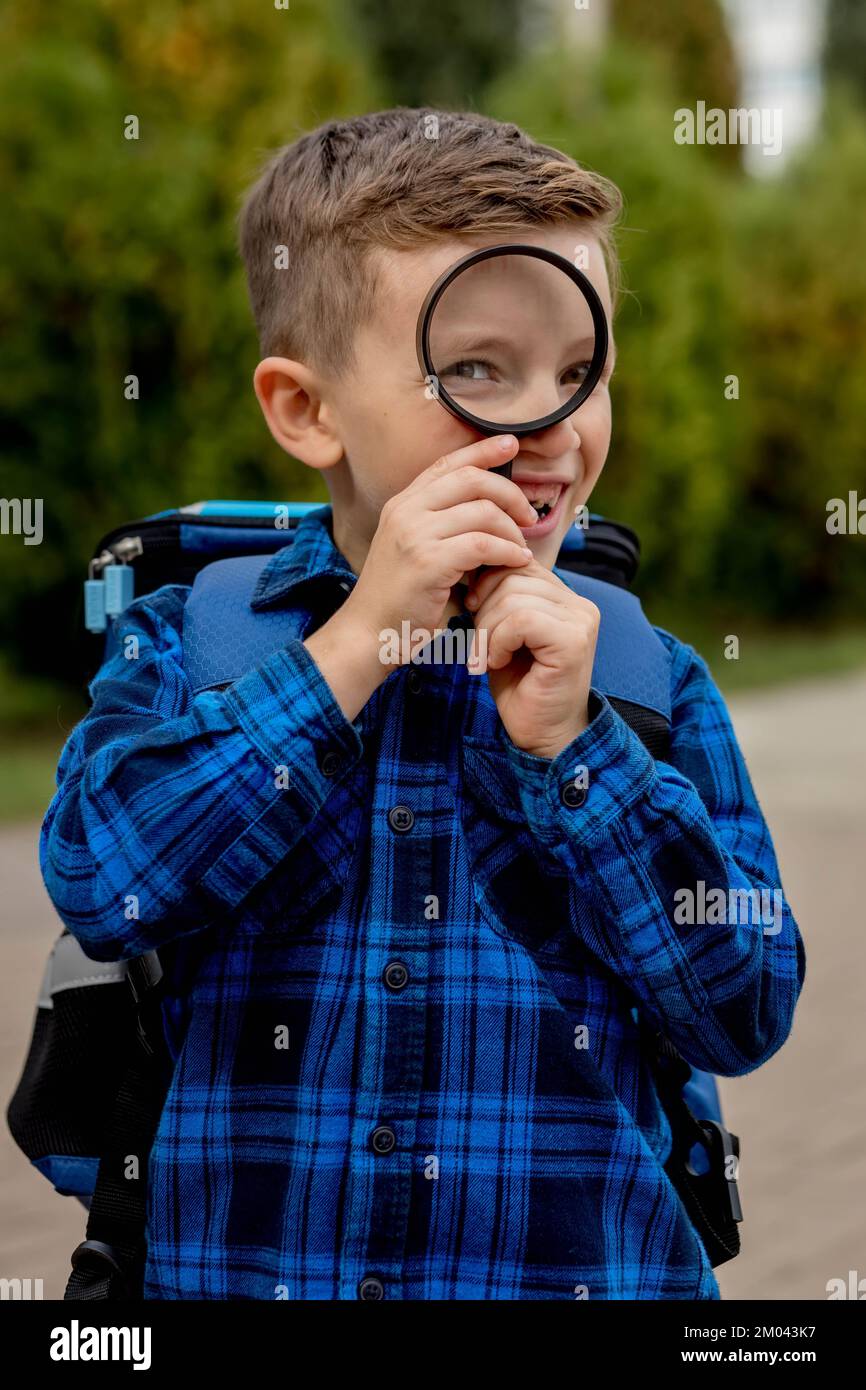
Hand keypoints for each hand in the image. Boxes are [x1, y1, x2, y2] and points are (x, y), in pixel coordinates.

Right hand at [342, 434, 537, 665]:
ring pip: (482, 512)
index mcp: (403, 503)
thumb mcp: (413, 548)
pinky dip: (508, 551)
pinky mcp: (427, 562)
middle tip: (528, 516)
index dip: (483, 450)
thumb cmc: (399, 598)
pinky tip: (516, 562)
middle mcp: (406, 511)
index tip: (512, 444)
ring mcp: (414, 535)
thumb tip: (487, 508)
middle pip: (471, 479)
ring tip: (521, 549)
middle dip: (510, 493)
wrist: (368, 633)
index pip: (448, 463)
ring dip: (512, 530)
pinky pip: (483, 544)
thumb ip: (440, 523)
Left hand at [464, 559, 599, 759]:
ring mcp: (580, 620)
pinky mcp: (573, 640)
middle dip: (484, 609)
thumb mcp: (504, 631)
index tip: (473, 611)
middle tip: (480, 644)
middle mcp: (578, 603)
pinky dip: (498, 641)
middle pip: (513, 576)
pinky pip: (521, 620)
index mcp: (564, 596)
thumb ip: (501, 598)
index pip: (517, 564)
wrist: (541, 733)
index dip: (487, 584)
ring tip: (489, 656)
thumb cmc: (519, 685)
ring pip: (513, 598)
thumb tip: (475, 563)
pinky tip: (498, 662)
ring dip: (488, 630)